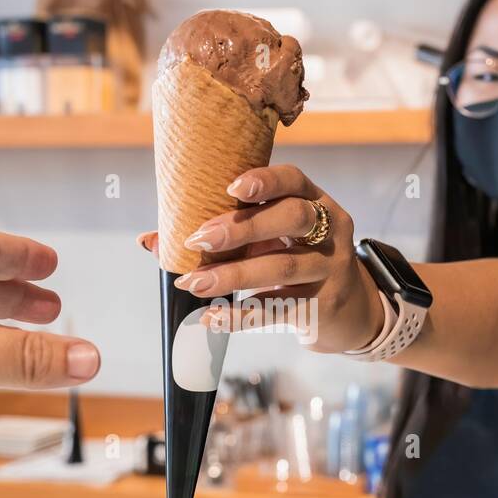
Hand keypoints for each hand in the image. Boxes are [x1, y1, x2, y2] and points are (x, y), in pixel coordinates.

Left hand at [137, 164, 383, 353]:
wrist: (347, 313)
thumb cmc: (295, 263)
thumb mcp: (269, 242)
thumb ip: (220, 237)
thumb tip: (149, 240)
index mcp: (315, 202)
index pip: (295, 180)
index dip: (265, 181)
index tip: (230, 187)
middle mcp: (329, 231)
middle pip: (292, 218)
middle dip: (243, 228)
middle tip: (198, 240)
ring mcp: (330, 269)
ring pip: (283, 266)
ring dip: (233, 275)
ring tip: (194, 284)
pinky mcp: (323, 306)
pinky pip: (279, 309)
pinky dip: (241, 315)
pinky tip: (212, 317)